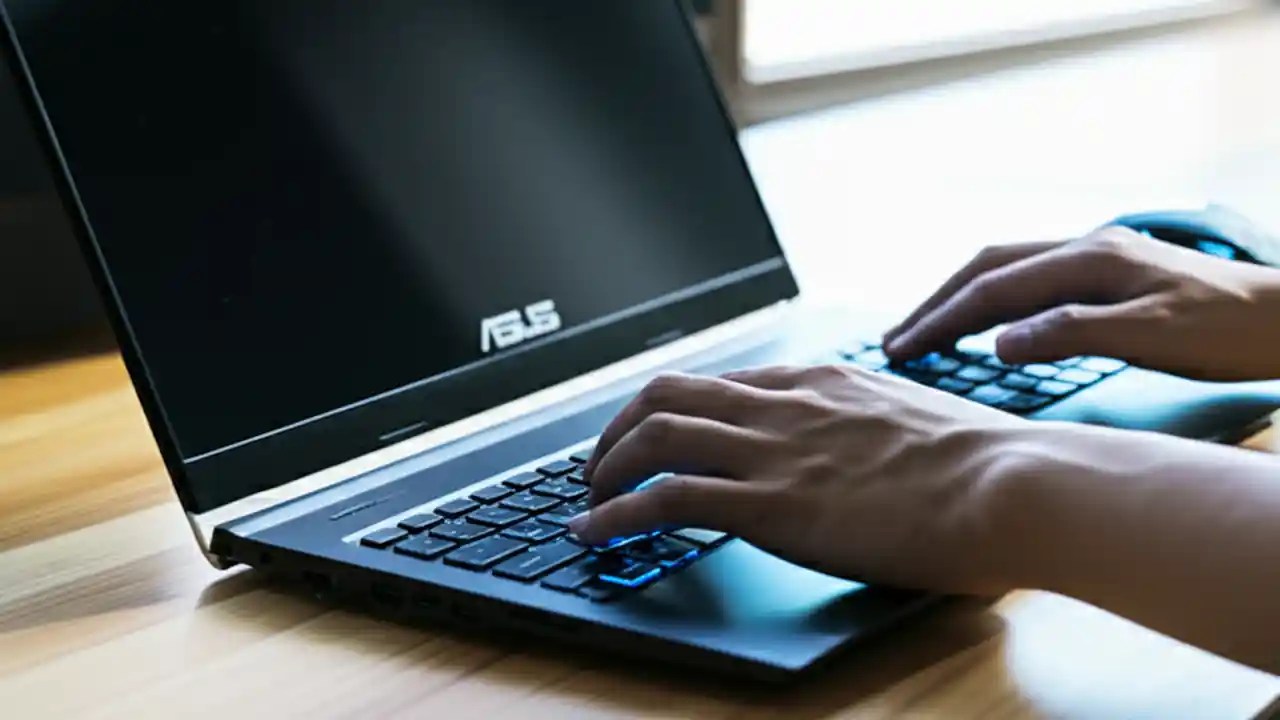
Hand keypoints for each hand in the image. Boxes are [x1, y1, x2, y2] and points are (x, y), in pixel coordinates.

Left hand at [574, 367, 1031, 594]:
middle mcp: (784, 404)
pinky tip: (595, 532)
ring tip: (588, 497)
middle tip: (603, 462)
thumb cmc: (985, 463)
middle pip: (667, 393)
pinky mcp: (770, 503)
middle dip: (620, 427)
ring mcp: (773, 450)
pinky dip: (616, 514)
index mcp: (819, 381)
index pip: (721, 383)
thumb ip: (869, 424)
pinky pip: (665, 499)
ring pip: (654, 434)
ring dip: (605, 465)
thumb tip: (865, 449)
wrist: (1010, 484)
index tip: (657, 437)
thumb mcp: (913, 421)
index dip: (674, 410)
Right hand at [882, 226, 1279, 381]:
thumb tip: (998, 342)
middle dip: (936, 303)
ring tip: (923, 332)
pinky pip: (1027, 281)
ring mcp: (1096, 258)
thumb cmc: (1230, 332)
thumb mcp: (1154, 336)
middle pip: (988, 267)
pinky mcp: (1106, 274)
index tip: (900, 349)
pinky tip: (982, 324)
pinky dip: (990, 301)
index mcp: (1091, 259)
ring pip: (1005, 270)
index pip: (995, 288)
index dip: (943, 319)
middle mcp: (1086, 248)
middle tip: (895, 341)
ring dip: (959, 299)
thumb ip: (1072, 333)